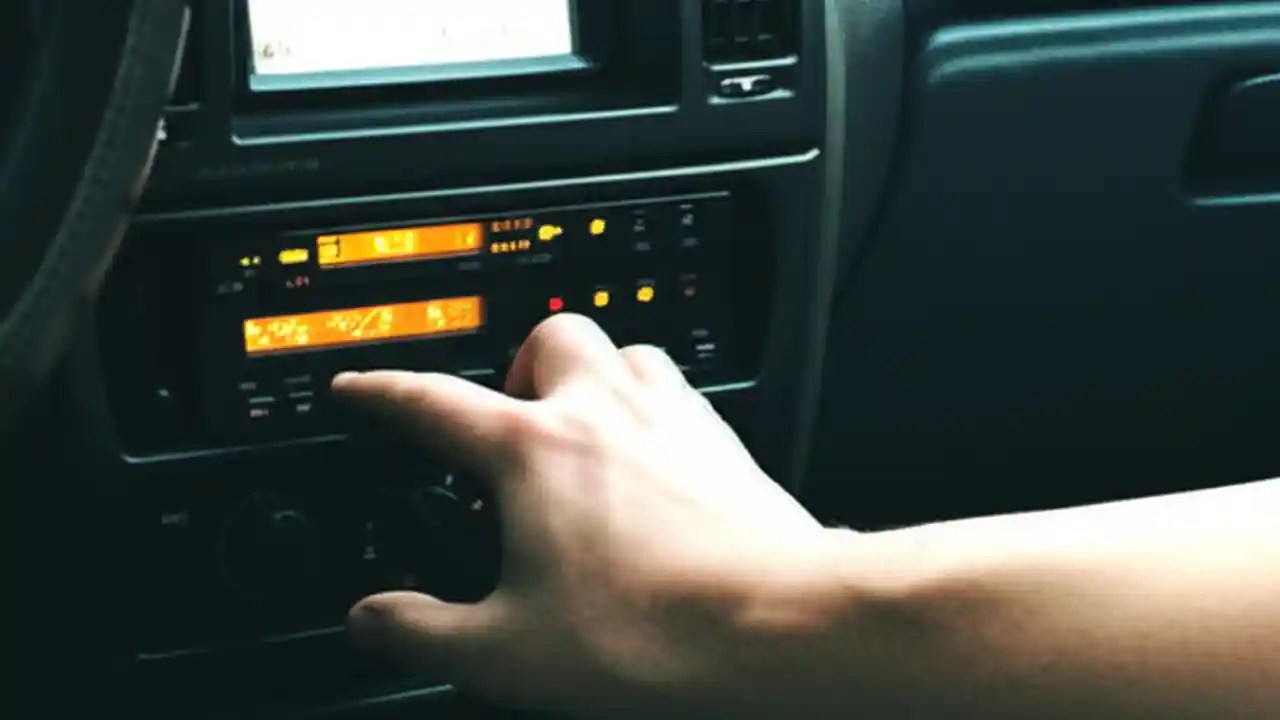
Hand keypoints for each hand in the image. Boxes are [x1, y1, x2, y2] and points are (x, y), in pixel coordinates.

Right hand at [333, 314, 827, 717]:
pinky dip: (651, 409)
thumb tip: (377, 620)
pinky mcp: (725, 443)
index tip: (361, 390)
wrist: (778, 625)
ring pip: (623, 350)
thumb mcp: (506, 653)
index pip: (432, 402)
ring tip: (578, 428)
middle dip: (516, 367)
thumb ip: (424, 633)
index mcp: (533, 451)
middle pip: (548, 337)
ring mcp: (672, 419)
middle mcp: (604, 413)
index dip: (383, 393)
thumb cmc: (653, 631)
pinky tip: (650, 460)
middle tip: (507, 421)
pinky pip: (680, 393)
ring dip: (591, 376)